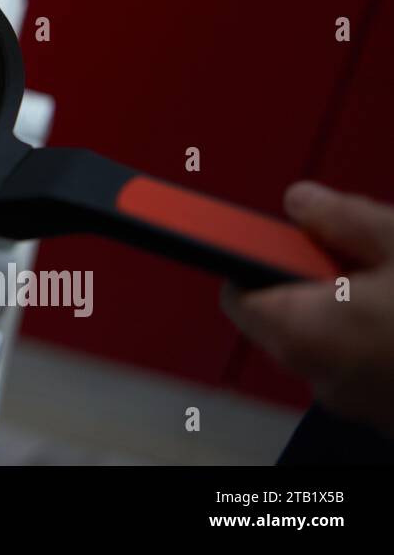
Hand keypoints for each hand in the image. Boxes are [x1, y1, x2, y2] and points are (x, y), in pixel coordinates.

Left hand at [223, 182, 393, 436]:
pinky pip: (364, 362)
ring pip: (329, 337)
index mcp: (304, 330)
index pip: (235, 291)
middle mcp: (318, 375)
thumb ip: (341, 217)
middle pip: (284, 311)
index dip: (246, 254)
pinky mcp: (388, 412)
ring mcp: (355, 400)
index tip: (251, 231)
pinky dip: (377, 333)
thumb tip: (301, 200)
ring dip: (350, 302)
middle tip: (357, 245)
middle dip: (311, 272)